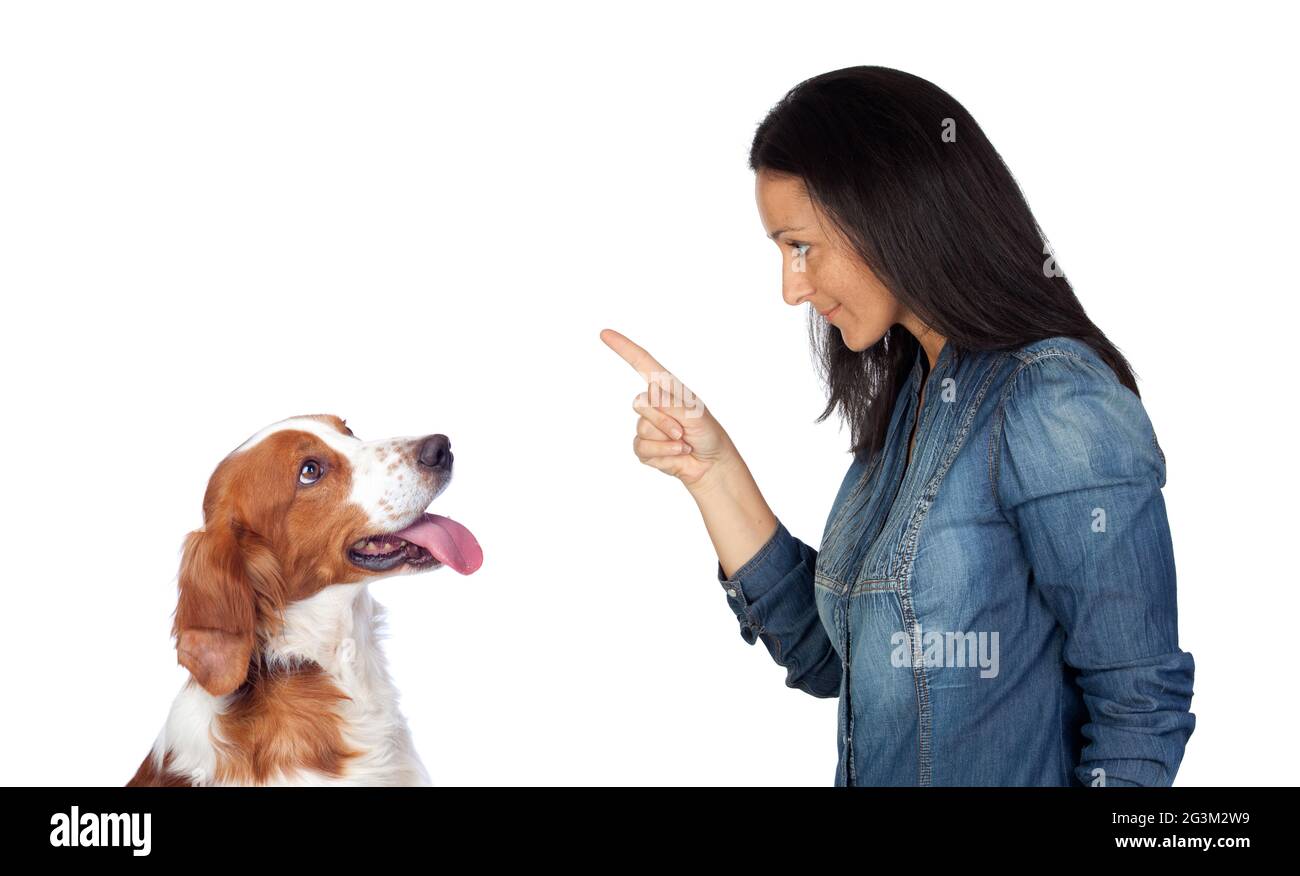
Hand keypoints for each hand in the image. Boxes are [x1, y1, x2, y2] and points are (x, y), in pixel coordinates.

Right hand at [600, 328, 735, 488]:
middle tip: (683, 431)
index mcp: (666, 388)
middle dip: (664, 421)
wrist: (709, 463)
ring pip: (642, 428)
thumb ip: (671, 404)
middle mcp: (654, 403)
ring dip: (666, 441)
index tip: (605, 333)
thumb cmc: (707, 433)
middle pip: (640, 404)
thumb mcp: (695, 414)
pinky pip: (641, 447)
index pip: (642, 363)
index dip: (623, 348)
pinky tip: (676, 454)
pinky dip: (662, 454)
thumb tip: (649, 392)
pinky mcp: (643, 446)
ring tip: (683, 443)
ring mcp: (646, 425)